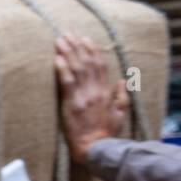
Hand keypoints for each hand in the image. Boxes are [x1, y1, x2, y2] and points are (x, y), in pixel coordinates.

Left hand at [54, 33, 128, 163]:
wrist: (96, 147)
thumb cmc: (106, 132)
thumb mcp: (120, 113)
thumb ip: (122, 95)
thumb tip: (123, 80)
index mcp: (106, 91)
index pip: (99, 65)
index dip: (92, 50)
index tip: (85, 39)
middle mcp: (95, 90)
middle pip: (86, 62)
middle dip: (77, 46)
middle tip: (68, 33)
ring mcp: (84, 96)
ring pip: (76, 69)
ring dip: (67, 52)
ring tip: (60, 40)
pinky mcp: (72, 104)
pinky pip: (67, 83)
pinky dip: (62, 69)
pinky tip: (57, 58)